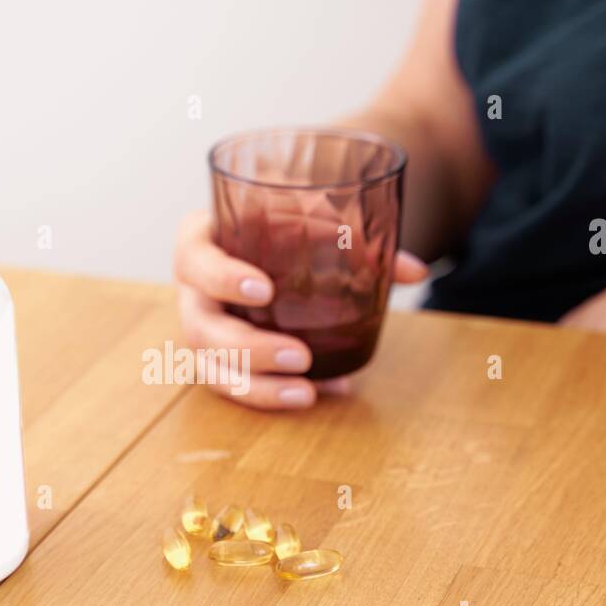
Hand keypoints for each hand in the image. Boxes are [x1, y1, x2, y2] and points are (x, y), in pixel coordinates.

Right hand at [174, 209, 427, 409]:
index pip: (195, 261)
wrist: (269, 234)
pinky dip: (272, 394)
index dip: (222, 278)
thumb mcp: (308, 211)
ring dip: (256, 387)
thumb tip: (413, 271)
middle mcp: (192, 291)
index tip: (264, 290)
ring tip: (305, 393)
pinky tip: (314, 394)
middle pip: (200, 330)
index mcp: (198, 242)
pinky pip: (235, 385)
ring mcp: (201, 329)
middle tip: (301, 356)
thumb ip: (354, 233)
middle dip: (249, 350)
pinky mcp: (218, 358)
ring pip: (209, 369)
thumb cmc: (280, 216)